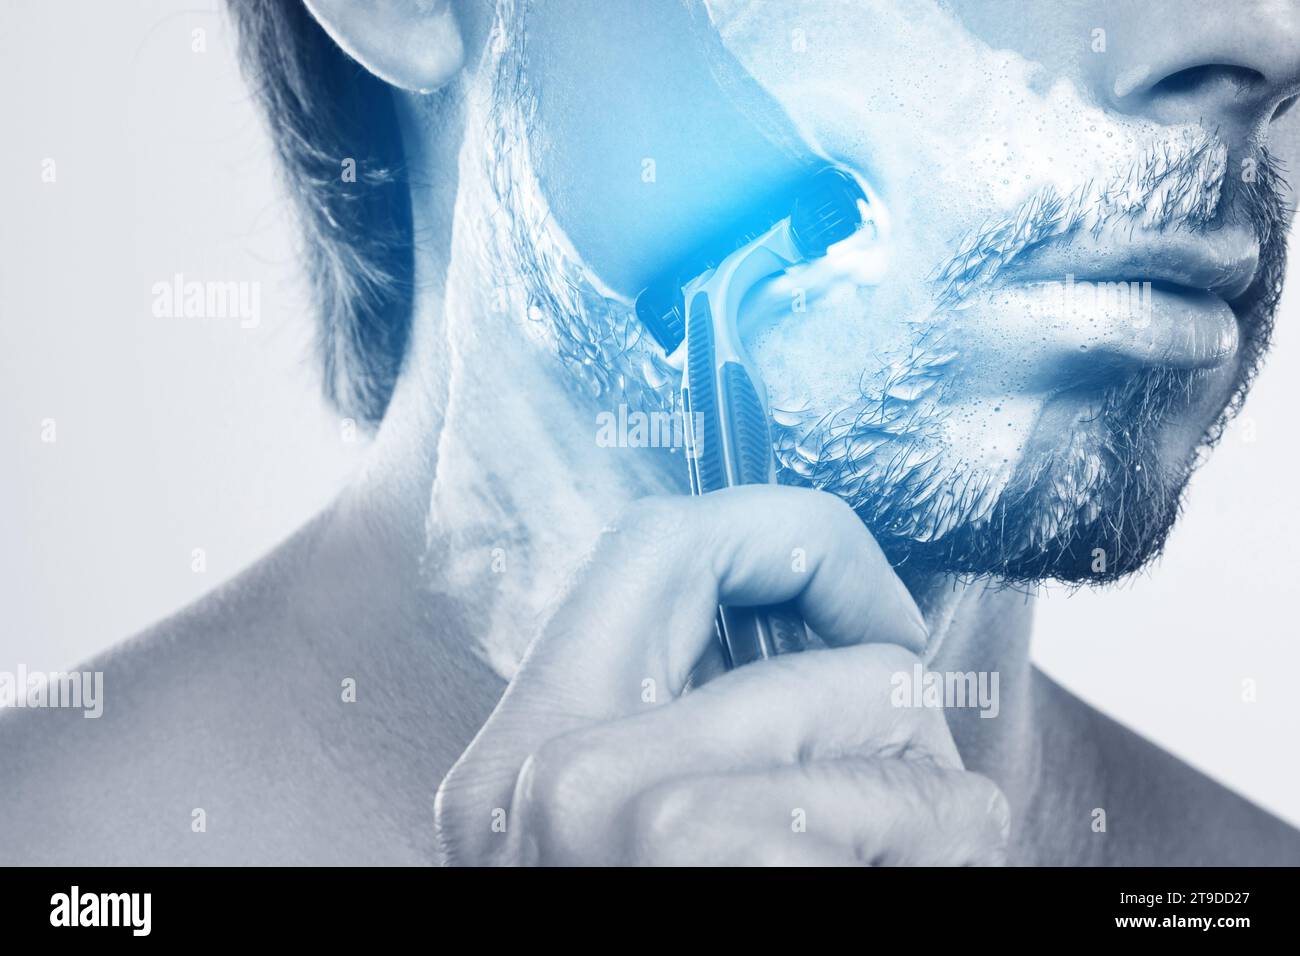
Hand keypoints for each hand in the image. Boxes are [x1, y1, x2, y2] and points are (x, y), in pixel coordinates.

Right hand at [434, 485, 1009, 864]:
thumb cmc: (705, 923)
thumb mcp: (654, 841)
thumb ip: (711, 734)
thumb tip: (834, 639)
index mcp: (528, 753)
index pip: (651, 544)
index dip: (775, 535)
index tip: (858, 607)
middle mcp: (537, 771)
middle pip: (710, 553)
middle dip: (843, 587)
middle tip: (899, 661)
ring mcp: (606, 826)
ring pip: (853, 685)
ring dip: (918, 767)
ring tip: (906, 841)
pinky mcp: (697, 864)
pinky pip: (895, 795)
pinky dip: (941, 833)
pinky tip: (908, 872)